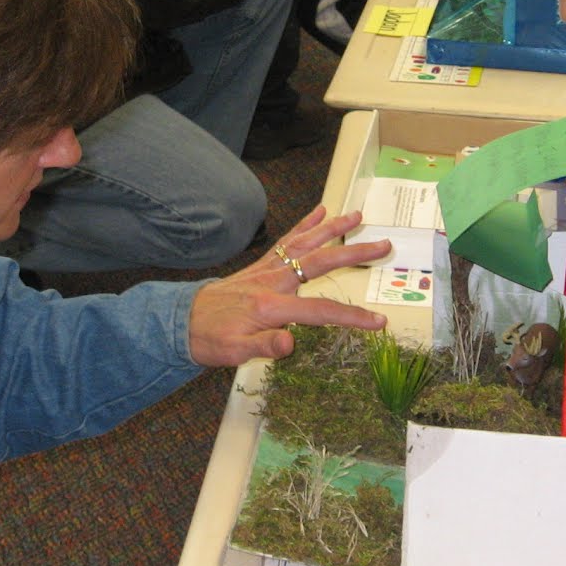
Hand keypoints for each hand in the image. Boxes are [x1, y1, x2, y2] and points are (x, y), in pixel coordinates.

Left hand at [188, 205, 389, 364]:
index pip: (320, 311)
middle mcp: (272, 281)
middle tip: (383, 245)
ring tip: (357, 216)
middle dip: (353, 253)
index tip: (378, 322)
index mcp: (271, 306)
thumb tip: (290, 344)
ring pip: (305, 243)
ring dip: (332, 229)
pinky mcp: (261, 266)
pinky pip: (287, 241)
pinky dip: (304, 225)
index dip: (352, 317)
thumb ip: (264, 346)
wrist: (182, 323)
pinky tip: (320, 212)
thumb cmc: (210, 340)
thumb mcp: (235, 353)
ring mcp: (267, 270)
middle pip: (320, 263)